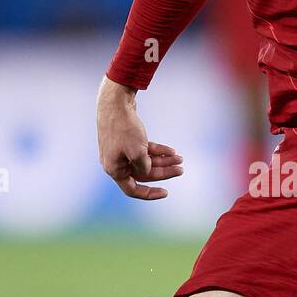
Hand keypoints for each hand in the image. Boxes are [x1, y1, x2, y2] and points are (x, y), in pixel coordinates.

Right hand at [96, 76, 182, 200]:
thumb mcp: (137, 152)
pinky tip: (171, 150)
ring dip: (163, 160)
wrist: (115, 102)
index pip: (132, 190)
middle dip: (163, 172)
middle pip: (144, 173)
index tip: (166, 192)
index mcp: (115, 169)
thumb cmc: (124, 128)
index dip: (149, 194)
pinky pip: (144, 150)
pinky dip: (158, 150)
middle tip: (181, 169)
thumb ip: (145, 168)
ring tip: (180, 158)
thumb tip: (148, 172)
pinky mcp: (127, 140)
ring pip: (146, 161)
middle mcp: (117, 162)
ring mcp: (121, 151)